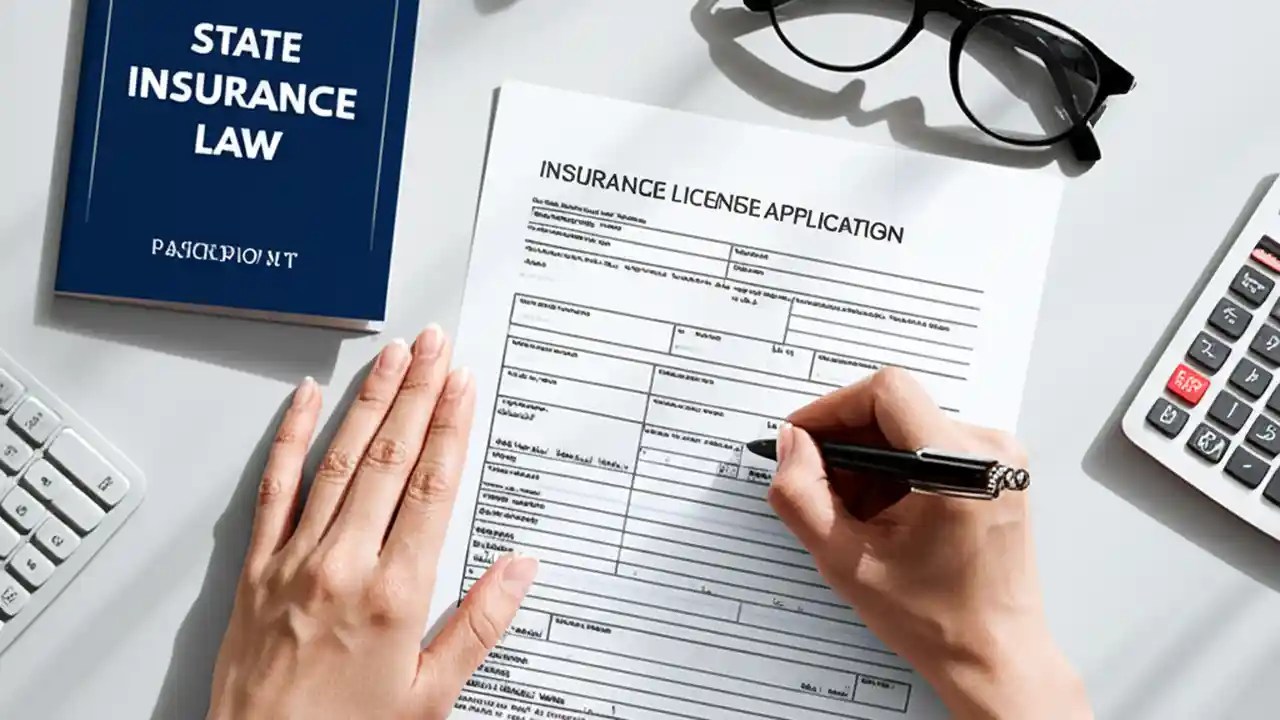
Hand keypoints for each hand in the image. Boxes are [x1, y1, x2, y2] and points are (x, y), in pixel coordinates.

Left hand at [207, 328, 538, 719]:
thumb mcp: (431, 697)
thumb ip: (478, 626)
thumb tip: (519, 571)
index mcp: (394, 594)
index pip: (432, 486)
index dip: (451, 426)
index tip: (463, 386)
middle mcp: (343, 565)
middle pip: (390, 458)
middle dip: (418, 392)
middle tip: (435, 347)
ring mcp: (295, 561)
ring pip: (338, 459)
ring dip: (369, 401)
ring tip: (392, 359)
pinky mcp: (256, 568)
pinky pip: (275, 487)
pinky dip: (290, 437)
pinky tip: (304, 400)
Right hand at [769, 368, 1088, 719]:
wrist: (995, 655)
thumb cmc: (935, 620)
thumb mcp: (844, 560)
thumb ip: (802, 495)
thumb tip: (793, 443)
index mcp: (961, 467)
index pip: (886, 392)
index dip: (833, 408)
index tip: (804, 438)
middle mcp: (991, 452)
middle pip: (896, 408)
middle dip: (848, 444)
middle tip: (825, 491)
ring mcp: (1001, 459)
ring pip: (910, 426)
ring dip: (871, 461)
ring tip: (859, 515)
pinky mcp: (999, 471)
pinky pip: (933, 445)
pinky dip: (897, 470)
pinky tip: (887, 515)